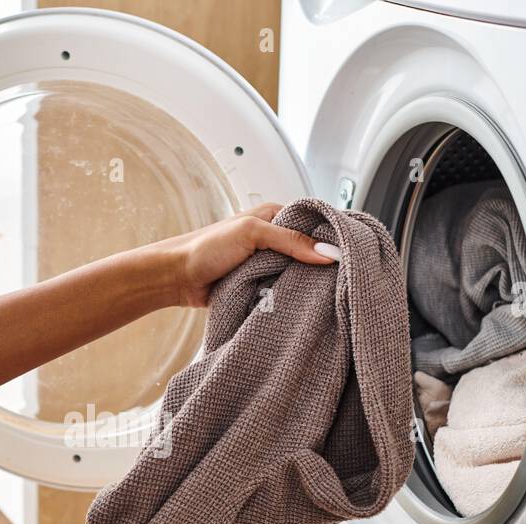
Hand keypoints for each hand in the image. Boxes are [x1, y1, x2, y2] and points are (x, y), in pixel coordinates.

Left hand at [154, 203, 340, 307]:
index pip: (313, 224)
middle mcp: (273, 239)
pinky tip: (299, 304)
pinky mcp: (259, 285)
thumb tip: (327, 252)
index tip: (348, 254)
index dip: (330, 238)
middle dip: (318, 265)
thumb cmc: (205, 248)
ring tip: (321, 294)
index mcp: (274, 216)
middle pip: (308, 252)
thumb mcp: (251, 234)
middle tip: (338, 279)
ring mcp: (267, 263)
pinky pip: (282, 291)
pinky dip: (288, 297)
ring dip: (302, 284)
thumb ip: (289, 240)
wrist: (176, 278)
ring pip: (297, 274)